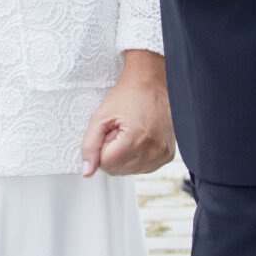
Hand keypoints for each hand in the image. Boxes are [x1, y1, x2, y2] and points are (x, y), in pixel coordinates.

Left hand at [81, 52, 174, 176]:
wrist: (152, 83)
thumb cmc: (127, 95)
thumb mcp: (100, 117)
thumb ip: (89, 146)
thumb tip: (86, 172)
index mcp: (136, 140)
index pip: (106, 164)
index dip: (103, 147)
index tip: (111, 130)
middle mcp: (153, 150)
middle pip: (118, 170)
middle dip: (113, 152)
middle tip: (120, 130)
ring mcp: (163, 154)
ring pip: (130, 171)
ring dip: (125, 156)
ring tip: (131, 132)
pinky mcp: (168, 155)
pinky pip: (143, 167)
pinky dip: (137, 156)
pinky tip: (140, 138)